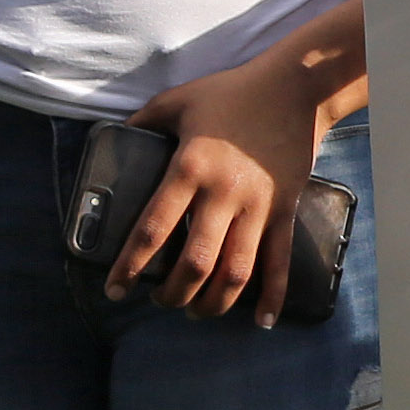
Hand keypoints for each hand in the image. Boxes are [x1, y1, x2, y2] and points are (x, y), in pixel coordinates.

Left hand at [116, 54, 327, 322]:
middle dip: (173, 294)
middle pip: (195, 263)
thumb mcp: (177, 100)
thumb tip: (116, 137)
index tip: (115, 289)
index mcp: (190, 168)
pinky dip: (272, 296)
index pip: (154, 229)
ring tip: (196, 311)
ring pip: (235, 271)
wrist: (294, 87)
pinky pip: (279, 261)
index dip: (130, 265)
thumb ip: (143, 121)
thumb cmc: (231, 92)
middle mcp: (223, 194)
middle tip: (159, 301)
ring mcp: (258, 206)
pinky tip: (261, 321)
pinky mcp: (284, 210)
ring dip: (213, 302)